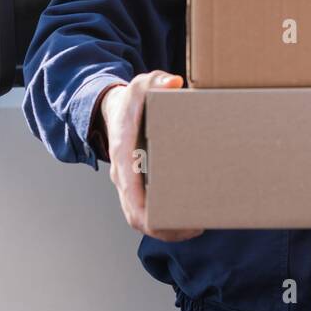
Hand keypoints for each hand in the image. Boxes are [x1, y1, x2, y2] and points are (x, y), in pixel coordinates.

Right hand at [100, 70, 203, 242]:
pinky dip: (162, 219)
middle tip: (194, 228)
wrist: (114, 108)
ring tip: (195, 228)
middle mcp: (122, 174)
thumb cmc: (132, 99)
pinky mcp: (136, 184)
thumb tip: (174, 83)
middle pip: (134, 215)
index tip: (169, 222)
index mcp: (123, 154)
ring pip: (139, 217)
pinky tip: (186, 218)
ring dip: (164, 229)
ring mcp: (128, 182)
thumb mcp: (143, 84)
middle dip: (162, 229)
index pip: (130, 193)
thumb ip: (158, 81)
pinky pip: (144, 209)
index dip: (147, 213)